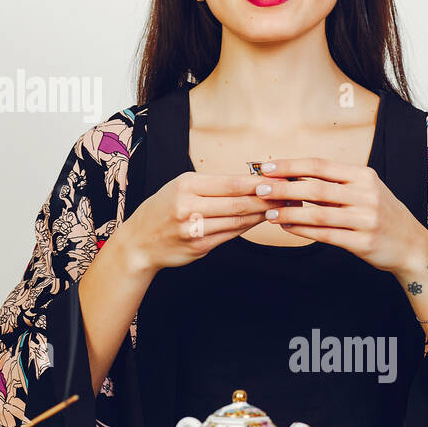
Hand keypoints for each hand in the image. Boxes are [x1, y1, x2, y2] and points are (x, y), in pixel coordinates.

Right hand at [116, 171, 285, 274]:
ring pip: (238, 220)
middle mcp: (189, 207)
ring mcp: (194, 229)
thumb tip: (251, 181)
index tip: (278, 179)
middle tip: (288, 194)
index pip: (231, 183)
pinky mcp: (199, 247)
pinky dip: (247, 226)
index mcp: (186, 186)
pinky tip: (259, 220)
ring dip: (262, 213)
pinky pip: (231, 234)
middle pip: (239, 203)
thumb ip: (212, 185)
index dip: (258, 183)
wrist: (139, 242)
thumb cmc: (163, 209)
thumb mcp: (180, 187)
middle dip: (267, 199)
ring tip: (280, 206)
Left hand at [254, 158, 426, 274]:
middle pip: (315, 188)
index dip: (291, 166)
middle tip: (259, 189)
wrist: (412, 245)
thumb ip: (334, 183)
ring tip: (267, 212)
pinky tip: (286, 227)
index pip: (320, 166)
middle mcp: (366, 194)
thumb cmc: (380, 213)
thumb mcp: (364, 190)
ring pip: (317, 213)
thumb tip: (291, 177)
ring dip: (288, 212)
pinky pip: (325, 235)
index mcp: (363, 175)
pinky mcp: (363, 242)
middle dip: (283, 188)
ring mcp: (366, 219)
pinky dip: (302, 230)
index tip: (267, 168)